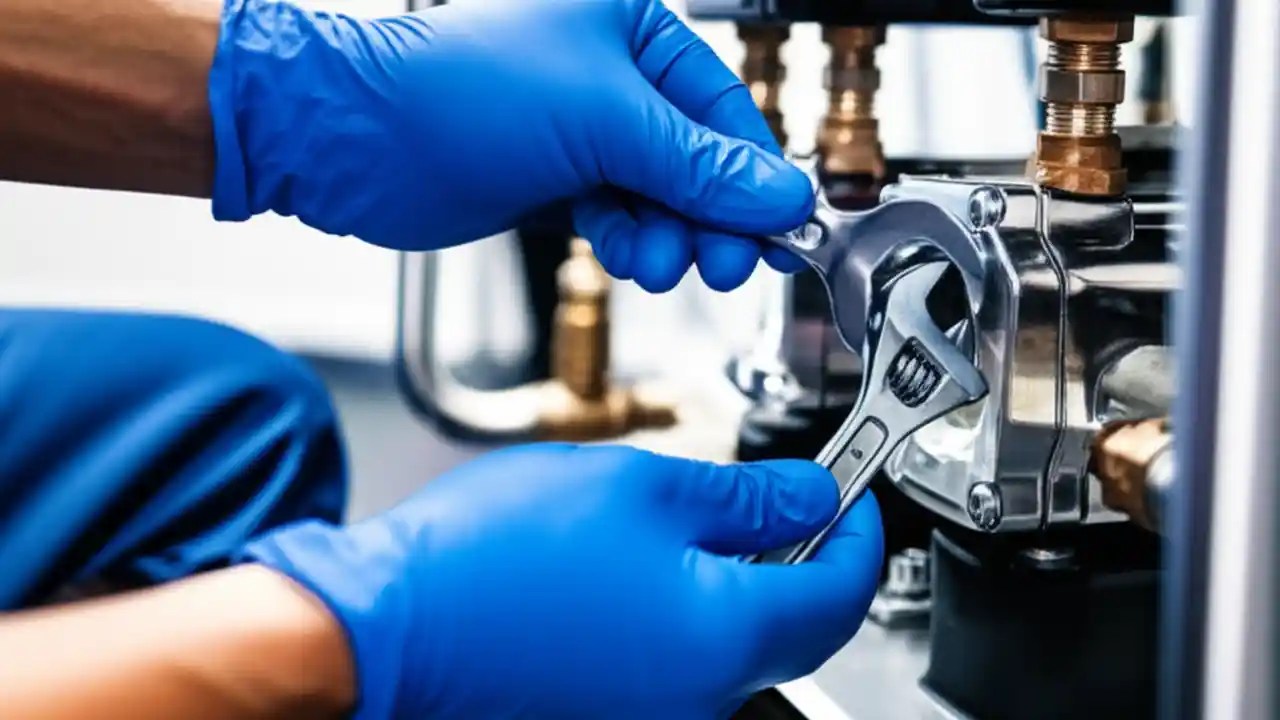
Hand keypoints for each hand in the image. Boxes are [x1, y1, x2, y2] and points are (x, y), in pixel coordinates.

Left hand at [208, 0, 811, 292]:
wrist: (353, 140)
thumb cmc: (457, 93)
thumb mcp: (601, 122)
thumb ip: (697, 166)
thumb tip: (780, 195)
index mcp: (631, 25)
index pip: (723, 104)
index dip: (754, 173)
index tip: (781, 227)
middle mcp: (611, 74)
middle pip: (697, 158)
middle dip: (712, 215)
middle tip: (729, 262)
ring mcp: (582, 129)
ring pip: (659, 196)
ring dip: (669, 236)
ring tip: (662, 262)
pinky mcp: (554, 179)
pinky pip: (619, 216)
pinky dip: (628, 241)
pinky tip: (625, 253)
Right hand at [245, 444, 882, 719]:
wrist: (389, 625)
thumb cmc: (497, 560)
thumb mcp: (642, 488)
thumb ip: (747, 497)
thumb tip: (811, 495)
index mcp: (722, 637)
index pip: (841, 591)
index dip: (860, 532)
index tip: (855, 491)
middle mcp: (699, 697)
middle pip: (790, 621)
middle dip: (795, 552)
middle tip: (776, 494)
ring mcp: (653, 714)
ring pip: (729, 637)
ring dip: (730, 577)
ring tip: (678, 516)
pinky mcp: (610, 710)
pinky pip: (676, 659)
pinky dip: (680, 607)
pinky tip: (632, 565)